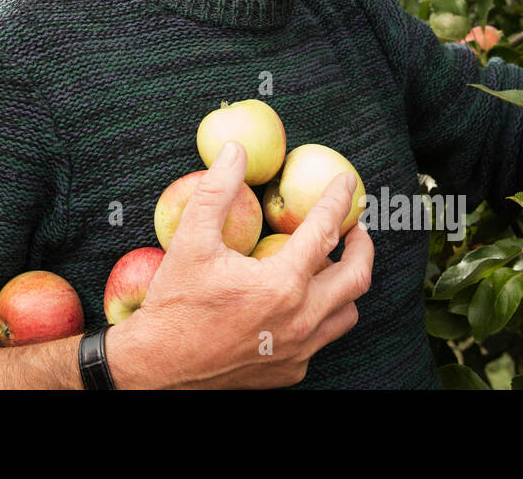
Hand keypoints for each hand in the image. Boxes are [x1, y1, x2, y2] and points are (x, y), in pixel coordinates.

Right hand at [106, 141, 373, 388]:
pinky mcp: (291, 371)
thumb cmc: (175, 301)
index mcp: (281, 283)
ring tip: (332, 263)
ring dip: (345, 283)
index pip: (324, 231)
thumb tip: (235, 151)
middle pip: (356, 276)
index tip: (346, 183)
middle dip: (362, 245)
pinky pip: (321, 338)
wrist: (160, 366)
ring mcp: (299, 350)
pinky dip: (320, 313)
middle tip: (355, 226)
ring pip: (346, 312)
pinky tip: (301, 300)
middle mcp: (300, 319)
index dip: (337, 201)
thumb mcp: (191, 239)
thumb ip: (217, 190)